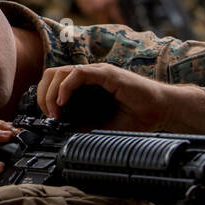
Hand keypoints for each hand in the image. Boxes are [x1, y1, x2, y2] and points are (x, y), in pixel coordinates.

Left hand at [35, 62, 173, 131]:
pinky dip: (65, 87)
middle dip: (42, 95)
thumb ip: (81, 125)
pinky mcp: (107, 74)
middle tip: (48, 115)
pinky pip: (78, 74)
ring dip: (51, 92)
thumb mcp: (101, 126)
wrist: (162, 111)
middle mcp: (89, 76)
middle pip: (51, 75)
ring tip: (55, 111)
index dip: (45, 98)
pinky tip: (63, 103)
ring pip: (60, 72)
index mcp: (86, 86)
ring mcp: (97, 72)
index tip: (48, 117)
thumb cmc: (137, 117)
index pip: (54, 83)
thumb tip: (59, 132)